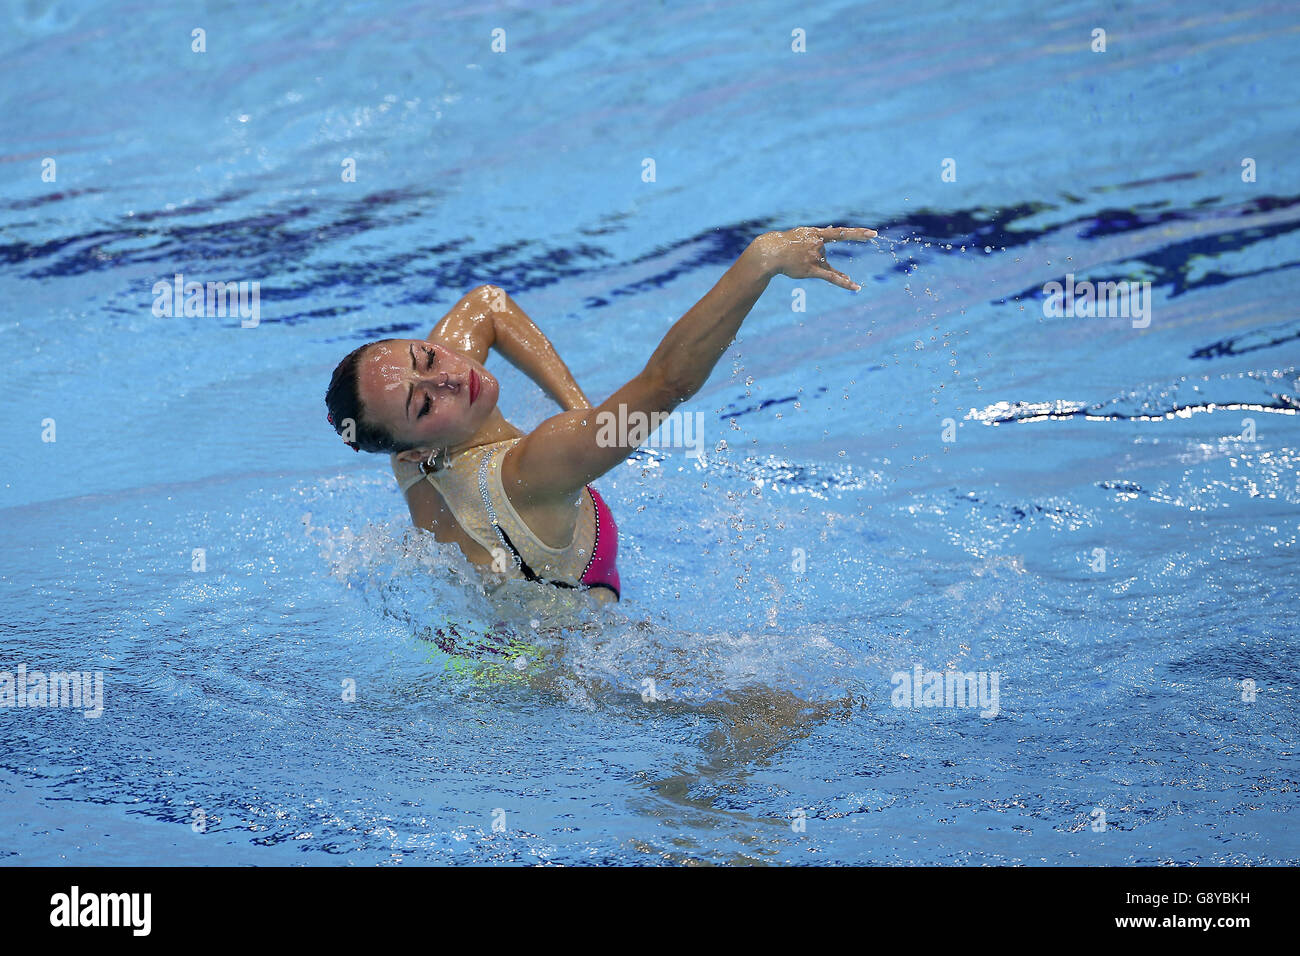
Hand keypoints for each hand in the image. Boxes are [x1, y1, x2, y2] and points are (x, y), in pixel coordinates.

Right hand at [752, 225, 876, 290]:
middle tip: (796, 254)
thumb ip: (819, 234)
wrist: (771, 253)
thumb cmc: (786, 242)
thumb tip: (832, 232)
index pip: (841, 233)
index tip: (873, 234)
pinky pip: (831, 277)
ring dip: (810, 264)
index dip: (857, 234)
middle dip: (812, 255)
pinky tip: (856, 288)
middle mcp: (818, 245)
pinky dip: (844, 282)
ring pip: (823, 264)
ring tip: (795, 262)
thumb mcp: (803, 233)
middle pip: (824, 253)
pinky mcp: (812, 271)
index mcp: (816, 234)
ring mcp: (815, 258)